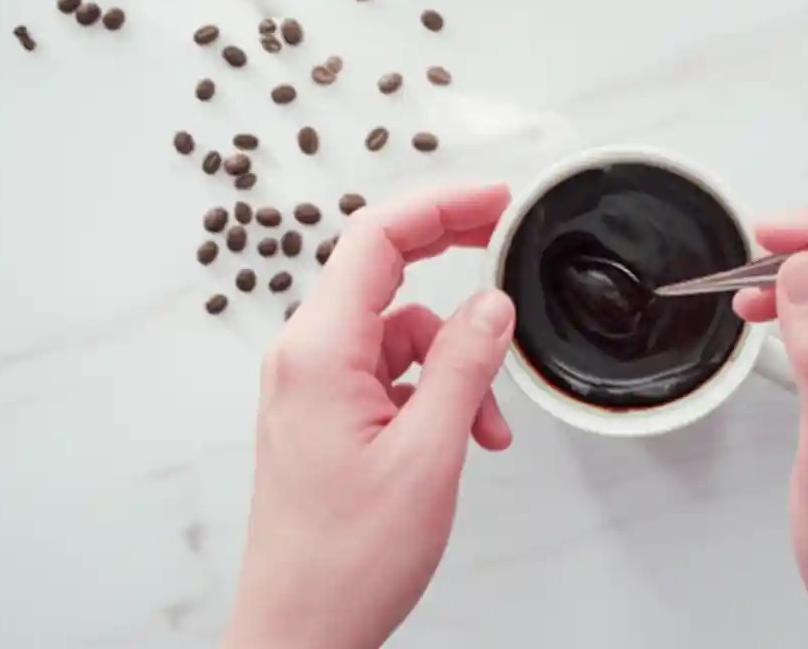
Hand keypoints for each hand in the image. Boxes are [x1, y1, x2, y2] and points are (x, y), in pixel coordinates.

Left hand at [221, 185, 516, 648]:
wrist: (301, 630)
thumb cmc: (346, 560)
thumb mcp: (429, 454)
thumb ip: (464, 367)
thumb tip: (491, 304)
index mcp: (319, 352)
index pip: (377, 240)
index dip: (442, 207)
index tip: (496, 201)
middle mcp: (306, 358)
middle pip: (385, 273)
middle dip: (450, 257)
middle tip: (505, 241)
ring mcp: (314, 387)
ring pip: (400, 334)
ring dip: (456, 362)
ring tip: (489, 424)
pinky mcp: (328, 414)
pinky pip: (392, 375)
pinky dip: (436, 394)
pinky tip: (465, 437)